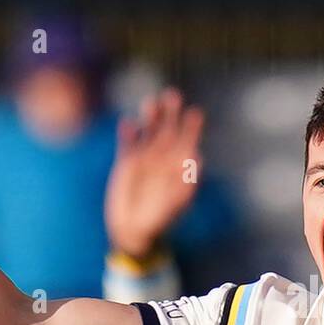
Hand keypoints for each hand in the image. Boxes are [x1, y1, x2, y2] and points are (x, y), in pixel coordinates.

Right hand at [105, 88, 204, 259]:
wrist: (134, 229)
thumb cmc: (160, 217)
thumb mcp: (177, 200)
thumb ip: (186, 180)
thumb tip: (197, 158)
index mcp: (179, 166)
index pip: (188, 141)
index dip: (192, 127)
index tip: (195, 113)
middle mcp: (163, 157)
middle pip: (168, 130)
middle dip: (170, 113)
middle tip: (172, 96)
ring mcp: (145, 158)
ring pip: (148, 131)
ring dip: (150, 117)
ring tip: (150, 103)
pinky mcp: (126, 162)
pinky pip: (127, 143)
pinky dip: (128, 133)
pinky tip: (128, 124)